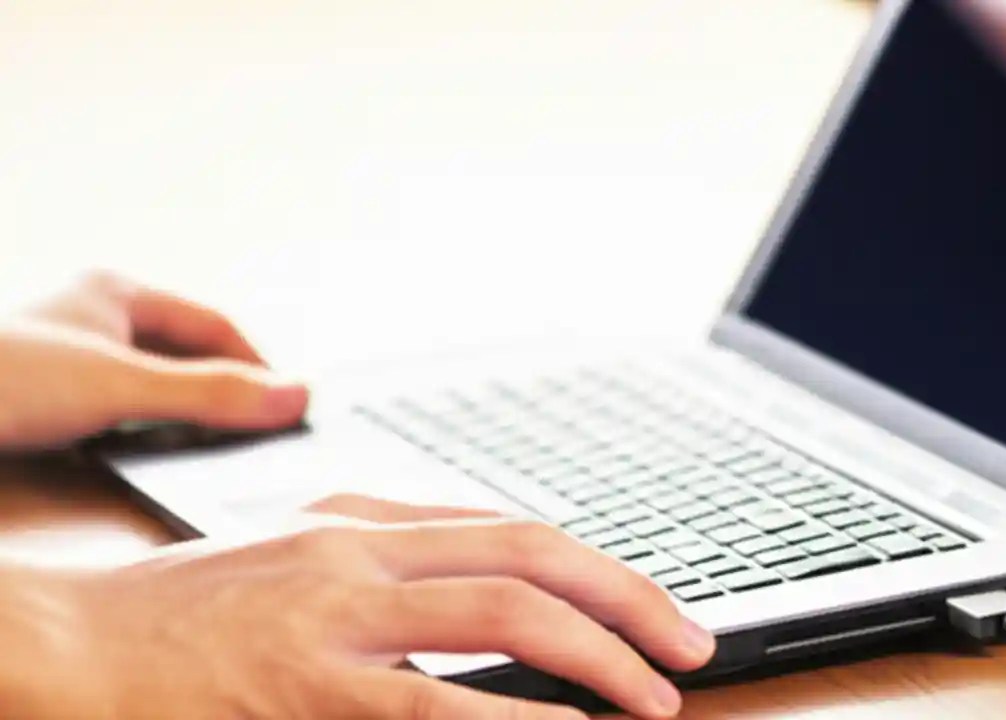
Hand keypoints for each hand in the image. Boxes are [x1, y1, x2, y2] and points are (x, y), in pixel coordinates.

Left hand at [0, 271, 307, 449]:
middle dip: (220, 393)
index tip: (287, 406)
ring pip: (149, 387)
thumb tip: (296, 397)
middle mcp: (91, 316)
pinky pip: (115, 414)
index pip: (214, 325)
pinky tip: (144, 457)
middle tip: (253, 433)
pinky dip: (140, 434)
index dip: (258, 364)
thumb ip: (211, 395)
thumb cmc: (4, 381)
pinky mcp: (41, 397)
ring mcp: (64, 357)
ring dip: (180, 416)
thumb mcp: (121, 389)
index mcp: (115, 291)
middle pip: (184, 355)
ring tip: (205, 449)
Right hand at [0, 495, 714, 718]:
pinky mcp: (307, 689)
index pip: (510, 528)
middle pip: (531, 555)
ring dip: (598, 654)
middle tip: (694, 643)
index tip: (649, 604)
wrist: (66, 646)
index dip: (596, 564)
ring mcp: (336, 618)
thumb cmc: (179, 611)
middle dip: (630, 598)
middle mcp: (360, 553)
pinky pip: (437, 702)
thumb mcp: (289, 549)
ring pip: (503, 613)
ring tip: (657, 696)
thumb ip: (384, 543)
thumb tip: (485, 555)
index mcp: (360, 521)